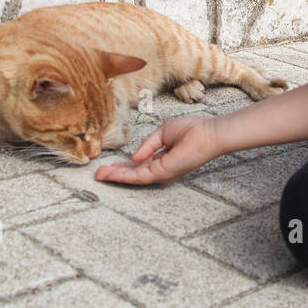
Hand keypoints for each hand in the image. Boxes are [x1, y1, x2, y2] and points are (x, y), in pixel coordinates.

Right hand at [94, 114, 222, 185]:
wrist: (207, 133)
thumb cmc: (192, 130)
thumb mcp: (163, 133)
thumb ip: (148, 145)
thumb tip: (134, 156)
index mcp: (162, 159)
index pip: (139, 166)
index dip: (124, 166)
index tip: (109, 166)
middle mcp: (161, 169)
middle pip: (134, 174)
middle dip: (116, 174)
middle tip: (99, 174)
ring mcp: (162, 172)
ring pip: (134, 178)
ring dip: (116, 176)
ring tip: (100, 175)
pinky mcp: (163, 172)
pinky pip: (139, 176)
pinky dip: (125, 176)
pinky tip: (113, 174)